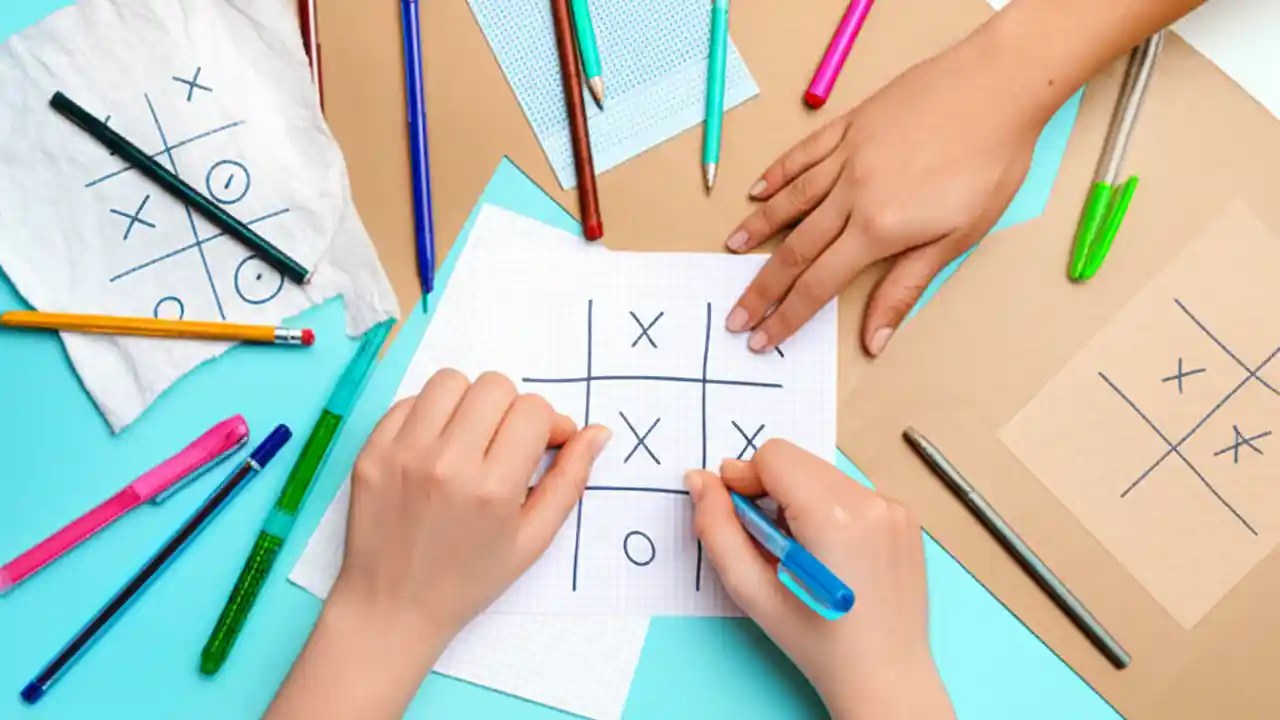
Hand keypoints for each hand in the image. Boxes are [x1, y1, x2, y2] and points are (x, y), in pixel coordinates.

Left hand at [336, 368, 610, 646]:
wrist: (391, 606)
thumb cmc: (469, 579)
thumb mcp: (532, 540)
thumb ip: (570, 481)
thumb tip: (598, 432)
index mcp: (493, 488)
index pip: (533, 410)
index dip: (547, 423)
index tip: (543, 445)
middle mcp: (446, 463)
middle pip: (495, 386)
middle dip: (510, 408)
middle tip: (504, 443)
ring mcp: (403, 454)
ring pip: (450, 381)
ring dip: (469, 402)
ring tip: (469, 438)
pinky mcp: (372, 451)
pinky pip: (410, 400)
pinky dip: (430, 414)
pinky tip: (435, 448)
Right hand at [685, 440, 952, 719]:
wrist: (885, 675)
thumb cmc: (818, 642)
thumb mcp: (753, 592)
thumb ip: (718, 530)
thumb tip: (701, 481)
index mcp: (834, 517)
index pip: (774, 456)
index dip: (745, 479)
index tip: (737, 514)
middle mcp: (871, 502)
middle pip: (799, 462)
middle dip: (771, 491)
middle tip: (768, 543)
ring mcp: (894, 508)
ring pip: (823, 475)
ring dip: (800, 500)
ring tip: (801, 553)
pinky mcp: (905, 518)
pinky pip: (852, 493)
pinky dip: (830, 511)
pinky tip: (830, 555)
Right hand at [724, 37, 1052, 356]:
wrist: (998, 89)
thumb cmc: (990, 164)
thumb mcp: (957, 239)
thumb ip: (906, 288)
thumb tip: (875, 339)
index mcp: (879, 229)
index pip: (818, 284)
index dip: (786, 315)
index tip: (760, 335)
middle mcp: (852, 194)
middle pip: (794, 251)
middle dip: (760, 288)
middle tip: (733, 314)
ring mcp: (847, 157)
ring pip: (789, 201)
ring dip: (758, 230)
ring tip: (732, 250)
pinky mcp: (851, 126)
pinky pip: (802, 155)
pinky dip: (777, 174)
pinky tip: (758, 190)